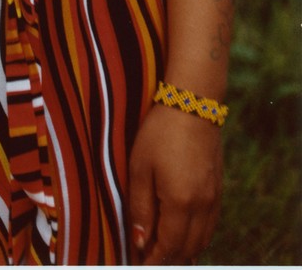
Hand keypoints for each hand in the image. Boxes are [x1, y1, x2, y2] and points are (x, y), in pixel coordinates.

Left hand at [128, 103, 223, 263]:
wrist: (192, 105)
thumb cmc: (158, 133)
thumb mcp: (139, 167)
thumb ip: (140, 206)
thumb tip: (139, 240)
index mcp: (180, 203)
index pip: (168, 246)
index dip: (153, 259)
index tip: (140, 264)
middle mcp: (202, 206)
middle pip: (187, 248)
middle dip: (168, 258)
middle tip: (148, 258)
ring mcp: (214, 198)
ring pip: (201, 239)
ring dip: (183, 250)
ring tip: (163, 250)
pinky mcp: (218, 189)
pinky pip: (210, 225)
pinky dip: (196, 236)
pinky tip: (182, 231)